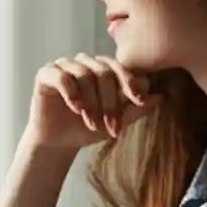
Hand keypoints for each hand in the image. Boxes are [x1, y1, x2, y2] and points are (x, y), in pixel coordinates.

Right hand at [28, 53, 160, 148]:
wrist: (57, 143)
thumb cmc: (86, 129)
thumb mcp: (115, 122)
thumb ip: (135, 109)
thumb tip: (159, 96)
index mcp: (104, 69)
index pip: (122, 67)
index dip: (131, 83)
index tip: (140, 100)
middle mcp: (86, 63)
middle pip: (105, 71)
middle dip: (111, 101)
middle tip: (112, 126)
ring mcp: (65, 66)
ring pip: (85, 74)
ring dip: (91, 102)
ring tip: (92, 123)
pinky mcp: (46, 73)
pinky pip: (62, 76)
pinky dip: (71, 93)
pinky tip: (76, 109)